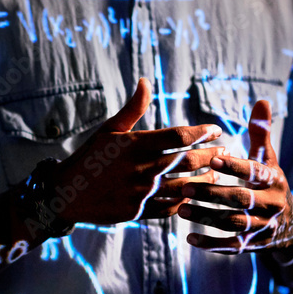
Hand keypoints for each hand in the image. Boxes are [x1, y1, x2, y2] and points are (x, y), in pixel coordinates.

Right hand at [54, 77, 224, 223]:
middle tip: (227, 151)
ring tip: (217, 173)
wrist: (65, 193)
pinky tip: (195, 194)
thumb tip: (145, 81)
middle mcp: (141, 168)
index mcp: (136, 145)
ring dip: (204, 179)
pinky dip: (185, 200)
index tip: (216, 130)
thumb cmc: (89, 157)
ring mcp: (140, 192)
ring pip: (183, 186)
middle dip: (211, 154)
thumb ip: (132, 108)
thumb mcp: (108, 129)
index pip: (179, 136)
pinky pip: (170, 207)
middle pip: (187, 160)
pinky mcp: (138, 212)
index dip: (202, 132)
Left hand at [178, 99, 292, 254]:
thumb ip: (260, 134)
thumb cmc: (268, 182)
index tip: (213, 159)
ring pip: (234, 223)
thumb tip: (261, 101)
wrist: (290, 224)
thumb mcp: (268, 159)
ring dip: (207, 217)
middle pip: (241, 199)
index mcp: (274, 179)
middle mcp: (272, 204)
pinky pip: (232, 246)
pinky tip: (189, 238)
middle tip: (184, 188)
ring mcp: (263, 226)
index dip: (235, 166)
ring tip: (181, 209)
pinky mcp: (253, 244)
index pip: (255, 172)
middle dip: (213, 194)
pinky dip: (211, 244)